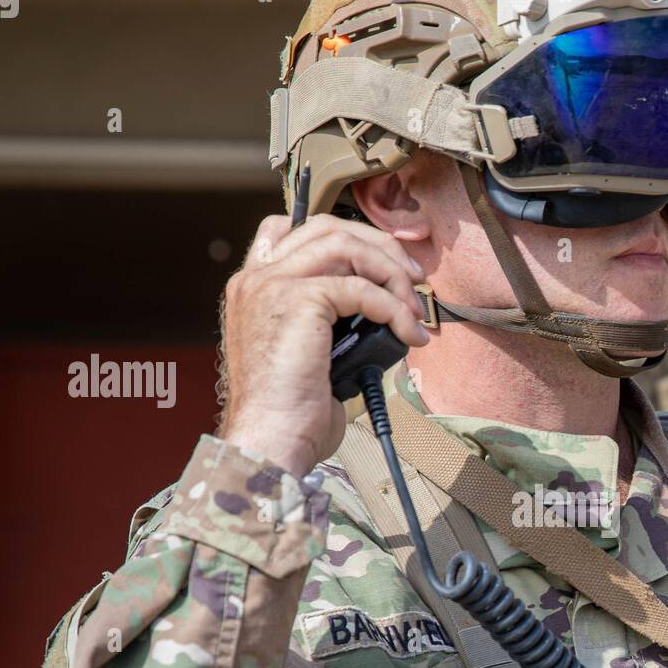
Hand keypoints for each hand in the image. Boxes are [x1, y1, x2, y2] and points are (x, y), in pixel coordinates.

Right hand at [218, 214, 428, 474]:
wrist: (271, 440)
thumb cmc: (291, 414)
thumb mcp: (307, 352)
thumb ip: (329, 319)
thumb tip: (381, 310)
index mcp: (253, 288)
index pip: (291, 229)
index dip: (343, 234)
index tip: (382, 259)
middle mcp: (256, 278)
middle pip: (326, 228)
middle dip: (378, 246)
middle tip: (412, 278)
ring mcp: (272, 285)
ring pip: (345, 246)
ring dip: (391, 272)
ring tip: (414, 309)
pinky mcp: (298, 300)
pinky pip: (362, 289)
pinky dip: (395, 308)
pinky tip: (410, 334)